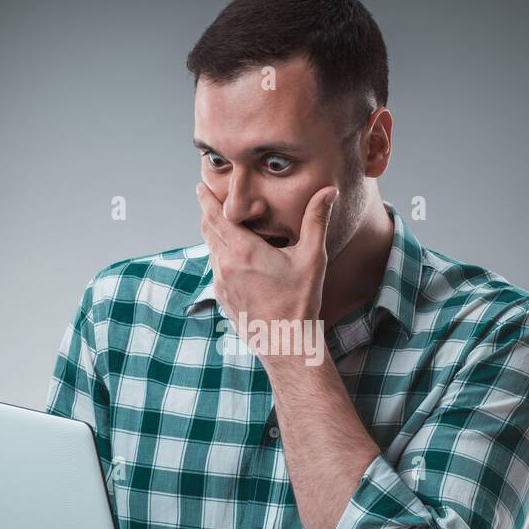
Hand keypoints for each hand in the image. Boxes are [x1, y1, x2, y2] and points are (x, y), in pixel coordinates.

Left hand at [196, 182, 338, 341]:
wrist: (285, 342)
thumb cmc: (300, 300)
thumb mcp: (312, 257)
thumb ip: (316, 220)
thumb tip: (328, 190)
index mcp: (243, 251)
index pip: (216, 216)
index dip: (207, 199)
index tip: (200, 186)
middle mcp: (225, 265)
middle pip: (208, 231)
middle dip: (207, 213)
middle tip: (206, 198)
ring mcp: (221, 284)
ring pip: (211, 251)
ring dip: (214, 236)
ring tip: (221, 226)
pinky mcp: (223, 298)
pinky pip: (216, 270)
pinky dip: (220, 256)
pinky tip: (233, 257)